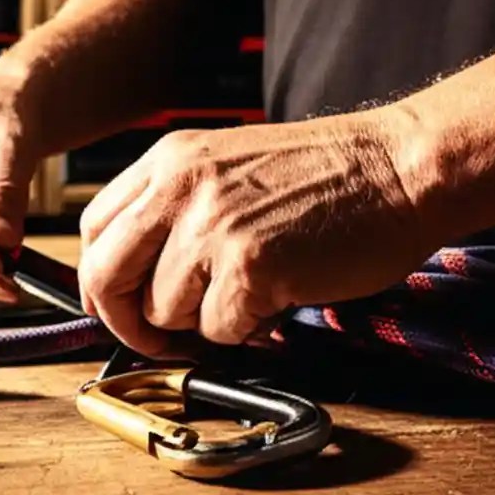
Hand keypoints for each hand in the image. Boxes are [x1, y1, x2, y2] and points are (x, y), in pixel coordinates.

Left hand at [78, 109, 432, 355]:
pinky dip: (246, 329)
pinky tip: (278, 297)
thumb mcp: (229, 165)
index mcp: (170, 159)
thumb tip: (138, 279)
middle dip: (125, 320)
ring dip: (202, 321)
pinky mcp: (251, 267)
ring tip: (249, 294)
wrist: (400, 167)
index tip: (125, 302)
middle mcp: (180, 188)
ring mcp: (213, 227)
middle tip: (159, 335)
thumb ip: (176, 207)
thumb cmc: (329, 174)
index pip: (94, 228)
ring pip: (163, 312)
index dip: (103, 279)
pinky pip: (218, 331)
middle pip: (105, 276)